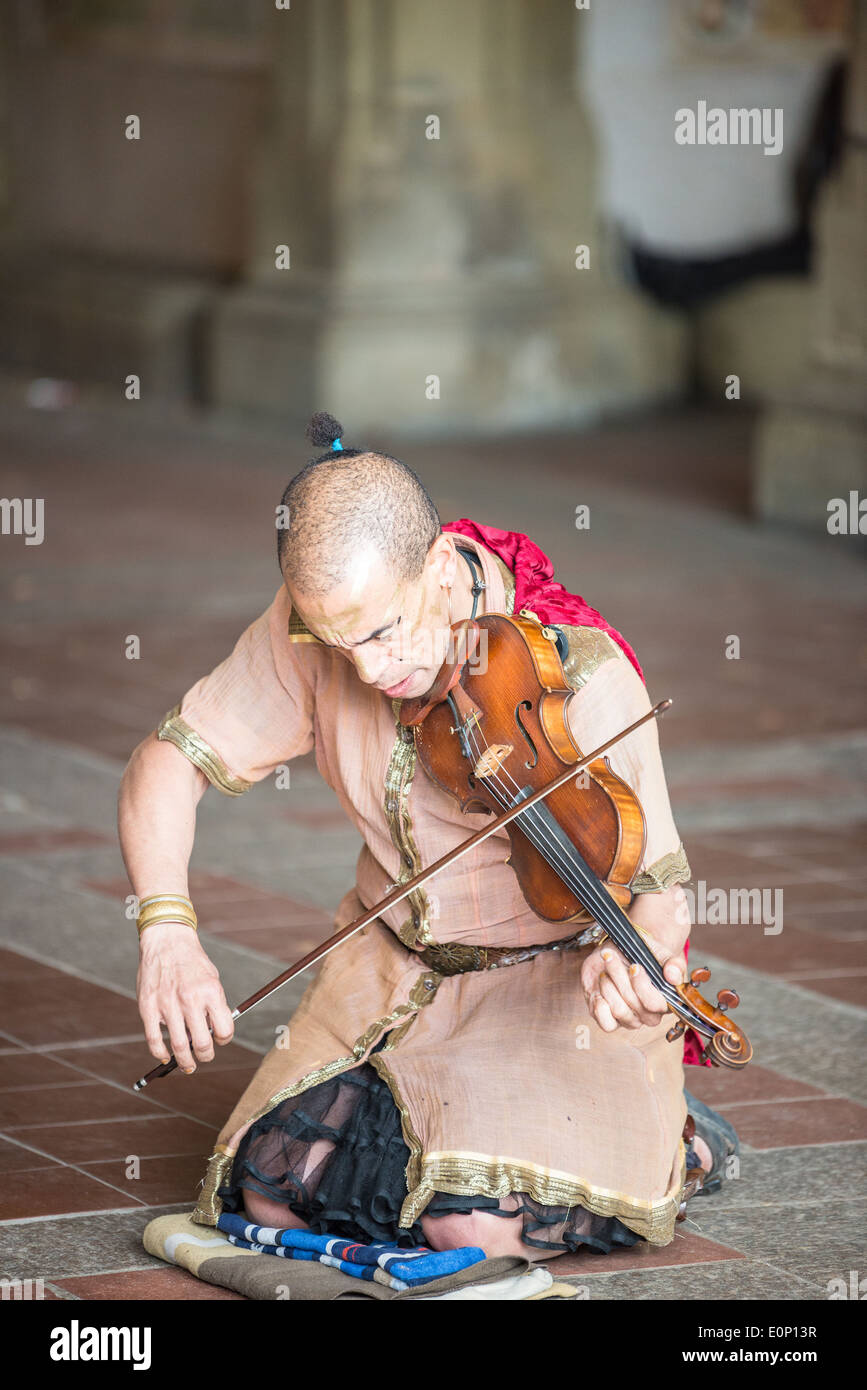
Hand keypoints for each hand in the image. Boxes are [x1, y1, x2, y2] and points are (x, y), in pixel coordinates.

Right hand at [137, 923, 233, 1071]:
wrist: (167, 940)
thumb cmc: (192, 961)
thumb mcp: (212, 979)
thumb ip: (214, 1005)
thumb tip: (214, 1034)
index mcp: (211, 992)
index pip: (224, 1029)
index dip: (224, 1039)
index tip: (220, 1039)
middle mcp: (190, 1000)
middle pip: (202, 1044)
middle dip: (206, 1056)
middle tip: (205, 1057)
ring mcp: (167, 1004)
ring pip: (179, 1046)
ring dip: (185, 1061)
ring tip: (188, 1065)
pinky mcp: (148, 1007)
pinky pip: (154, 1040)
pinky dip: (161, 1053)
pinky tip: (166, 1056)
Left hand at [580, 931, 685, 1032]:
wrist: (617, 953)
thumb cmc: (641, 955)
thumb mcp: (660, 953)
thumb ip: (674, 964)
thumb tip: (674, 976)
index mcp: (665, 1002)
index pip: (655, 1004)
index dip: (642, 986)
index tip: (634, 966)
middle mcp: (648, 1015)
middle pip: (633, 1003)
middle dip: (620, 976)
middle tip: (610, 958)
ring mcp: (629, 1019)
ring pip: (618, 1009)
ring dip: (607, 985)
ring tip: (605, 970)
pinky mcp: (610, 1021)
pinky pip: (606, 1024)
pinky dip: (599, 1006)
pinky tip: (598, 992)